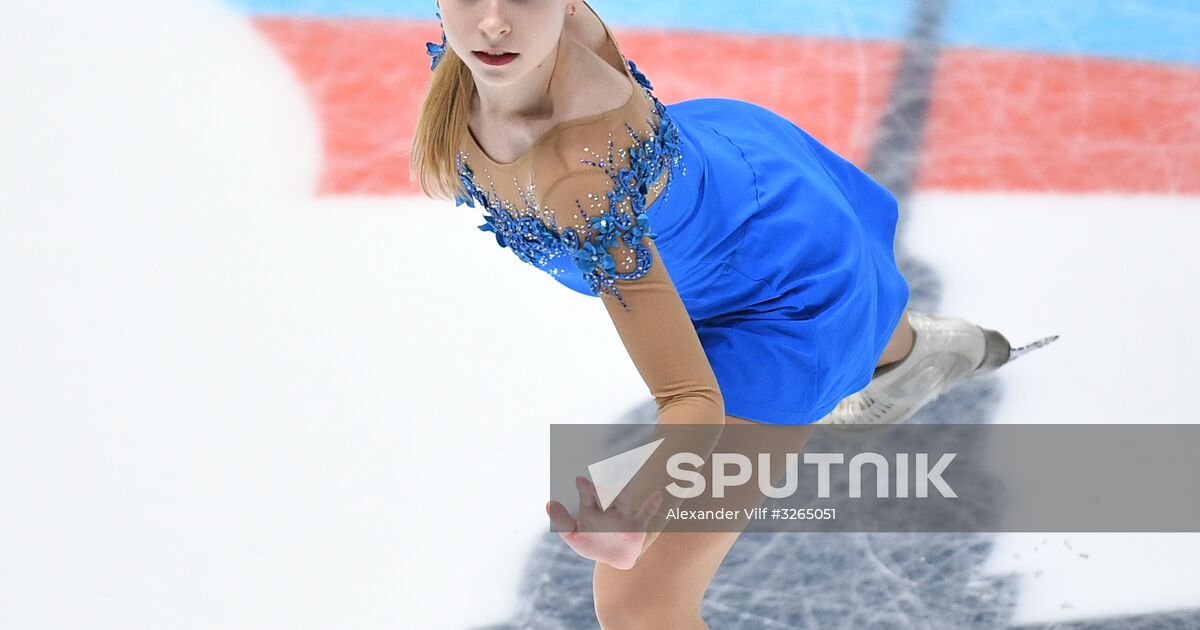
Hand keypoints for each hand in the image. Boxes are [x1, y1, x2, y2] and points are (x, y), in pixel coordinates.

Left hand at [545, 475, 663, 569]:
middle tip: (597, 482)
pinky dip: (652, 504)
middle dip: (602, 488)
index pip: (587, 495)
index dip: (584, 487)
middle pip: (606, 494)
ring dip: (624, 493)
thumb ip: (562, 521)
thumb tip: (548, 503)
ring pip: (625, 500)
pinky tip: (657, 494)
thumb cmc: (592, 543)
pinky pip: (646, 514)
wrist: (614, 559)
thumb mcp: (574, 536)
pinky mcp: (637, 526)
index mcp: (591, 508)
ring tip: (621, 488)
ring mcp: (624, 515)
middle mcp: (608, 508)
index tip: (580, 480)